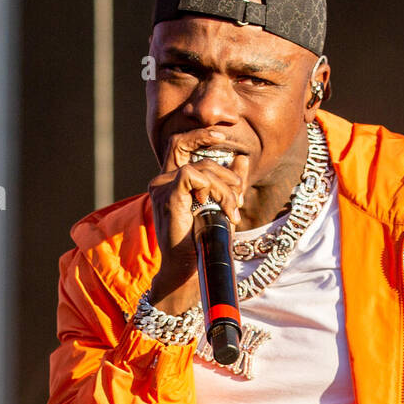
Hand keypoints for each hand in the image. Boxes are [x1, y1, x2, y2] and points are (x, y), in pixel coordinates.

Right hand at [146, 130, 249, 311]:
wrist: (188, 269)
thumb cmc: (202, 242)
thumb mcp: (221, 207)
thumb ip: (230, 182)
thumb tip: (242, 158)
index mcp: (170, 181)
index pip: (180, 143)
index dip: (200, 134)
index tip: (223, 135)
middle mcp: (161, 181)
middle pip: (187, 145)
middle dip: (221, 165)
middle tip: (238, 194)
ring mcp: (161, 188)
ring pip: (201, 167)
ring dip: (225, 188)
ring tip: (232, 211)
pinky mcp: (168, 196)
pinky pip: (192, 175)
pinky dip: (211, 188)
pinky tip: (214, 207)